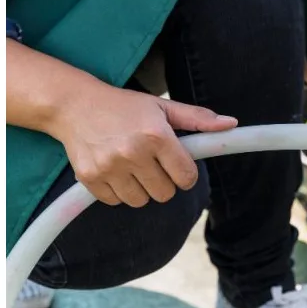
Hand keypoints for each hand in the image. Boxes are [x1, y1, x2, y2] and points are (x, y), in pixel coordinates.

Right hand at [49, 83, 237, 206]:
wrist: (74, 105)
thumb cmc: (125, 107)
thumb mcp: (163, 107)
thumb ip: (198, 118)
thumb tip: (231, 124)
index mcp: (156, 135)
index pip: (186, 177)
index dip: (185, 175)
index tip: (178, 167)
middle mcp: (133, 152)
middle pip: (165, 193)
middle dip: (164, 182)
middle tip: (153, 164)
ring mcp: (109, 167)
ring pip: (141, 201)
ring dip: (142, 189)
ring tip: (134, 167)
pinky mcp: (90, 177)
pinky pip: (116, 202)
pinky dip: (119, 192)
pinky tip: (116, 171)